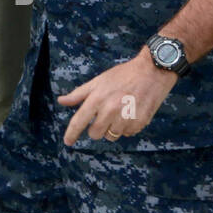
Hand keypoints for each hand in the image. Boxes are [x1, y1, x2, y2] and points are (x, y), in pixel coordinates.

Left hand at [57, 49, 177, 145]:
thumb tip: (61, 101)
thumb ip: (79, 94)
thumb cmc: (123, 75)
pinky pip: (127, 134)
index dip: (71, 134)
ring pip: (112, 136)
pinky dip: (128, 127)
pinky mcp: (140, 122)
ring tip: (122, 111)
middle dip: (97, 128)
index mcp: (97, 98)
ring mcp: (126, 117)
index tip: (68, 142)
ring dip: (114, 128)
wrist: (152, 71)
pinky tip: (132, 113)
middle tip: (105, 115)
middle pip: (95, 133)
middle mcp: (110, 109)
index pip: (79, 121)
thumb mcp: (98, 81)